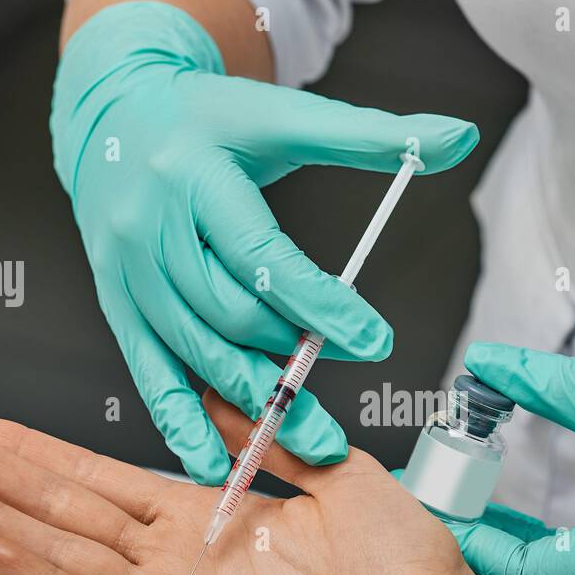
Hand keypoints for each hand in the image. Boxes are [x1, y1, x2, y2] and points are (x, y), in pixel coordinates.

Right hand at [0, 392, 500, 574]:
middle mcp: (181, 562)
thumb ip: (261, 434)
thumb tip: (216, 390)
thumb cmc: (402, 562)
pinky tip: (0, 553)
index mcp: (207, 516)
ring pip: (69, 560)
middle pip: (64, 509)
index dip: (32, 449)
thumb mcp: (331, 471)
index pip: (98, 476)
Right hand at [51, 1, 478, 482]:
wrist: (113, 115)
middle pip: (227, 311)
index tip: (375, 343)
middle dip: (288, 358)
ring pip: (193, 349)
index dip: (321, 307)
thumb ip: (373, 134)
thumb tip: (460, 137)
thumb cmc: (209, 119)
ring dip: (250, 399)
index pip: (264, 256)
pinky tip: (215, 459)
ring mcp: (127, 268)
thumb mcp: (284, 115)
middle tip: (340, 384)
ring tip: (306, 437)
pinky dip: (182, 419)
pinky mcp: (115, 301)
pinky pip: (148, 370)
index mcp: (197, 174)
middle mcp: (152, 224)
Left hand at [446, 335, 574, 574]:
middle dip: (479, 541)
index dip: (462, 537)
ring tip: (463, 496)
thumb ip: (553, 386)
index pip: (516, 573)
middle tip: (433, 496)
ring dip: (513, 540)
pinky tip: (519, 503)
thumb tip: (487, 363)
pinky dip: (549, 538)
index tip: (420, 502)